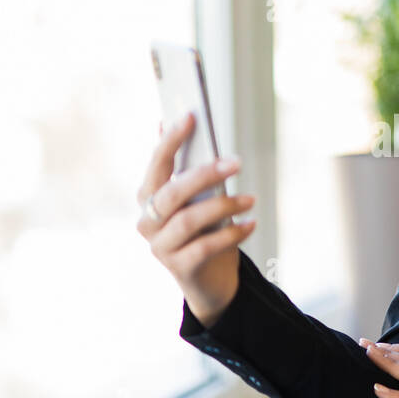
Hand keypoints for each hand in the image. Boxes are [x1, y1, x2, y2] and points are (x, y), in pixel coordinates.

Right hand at [137, 113, 257, 326]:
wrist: (211, 281)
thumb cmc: (203, 232)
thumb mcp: (197, 199)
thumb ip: (188, 169)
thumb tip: (173, 123)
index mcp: (148, 198)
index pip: (156, 165)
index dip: (170, 141)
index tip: (190, 117)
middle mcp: (147, 222)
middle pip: (171, 193)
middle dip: (204, 174)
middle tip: (236, 163)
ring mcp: (160, 247)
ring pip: (187, 220)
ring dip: (223, 206)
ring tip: (250, 200)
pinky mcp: (179, 268)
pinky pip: (205, 247)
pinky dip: (232, 233)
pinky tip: (251, 224)